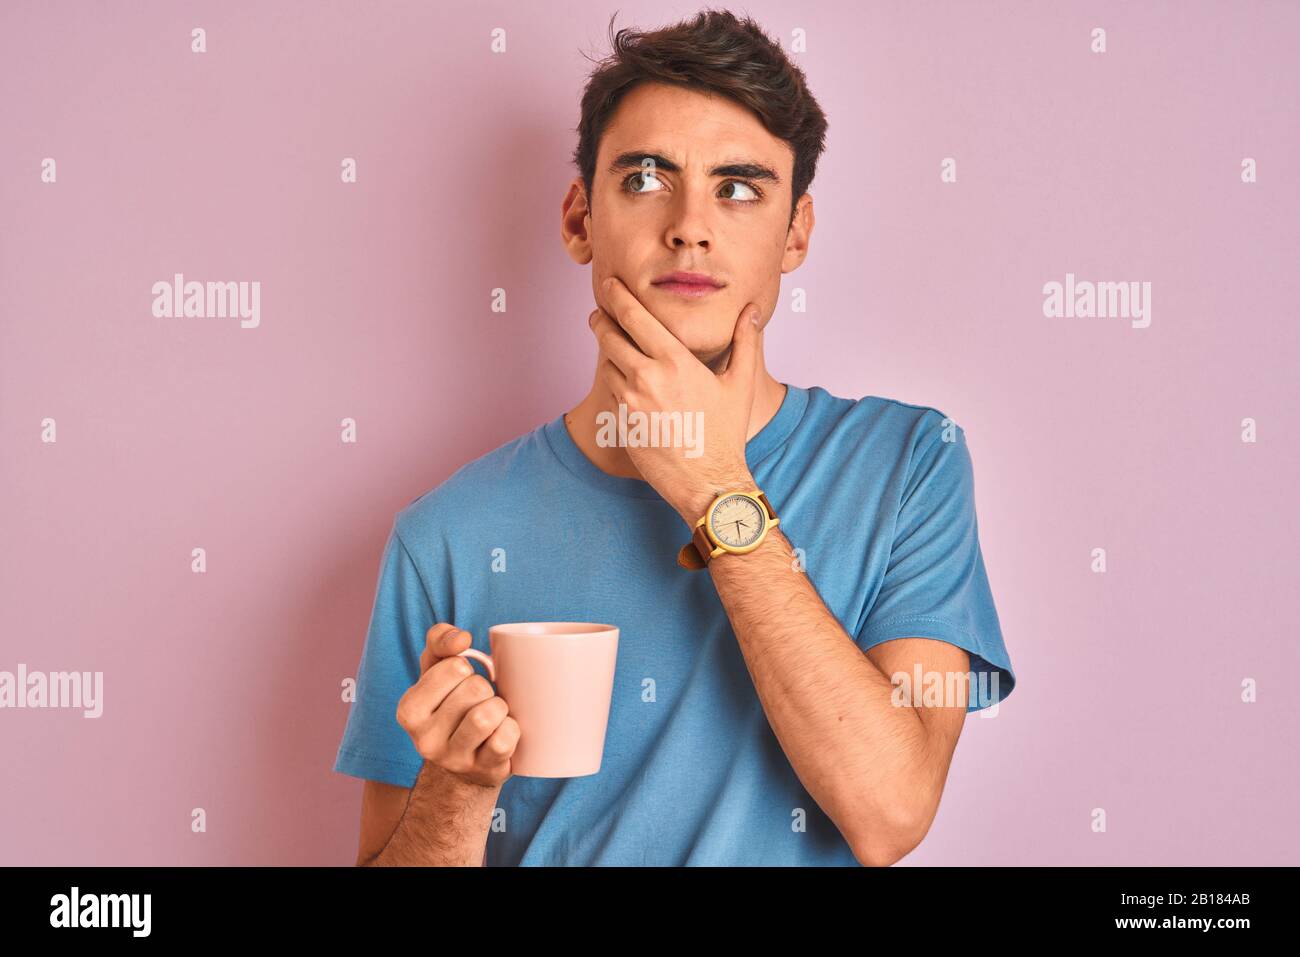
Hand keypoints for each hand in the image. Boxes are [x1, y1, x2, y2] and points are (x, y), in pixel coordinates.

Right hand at [395, 623, 519, 788]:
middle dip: (485, 689)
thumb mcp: (437, 669)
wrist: (465, 763)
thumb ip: (440, 640)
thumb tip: (462, 638)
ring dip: (500, 707)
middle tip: (477, 703)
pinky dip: (512, 729)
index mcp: (409, 710)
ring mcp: (454, 760)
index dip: (466, 669)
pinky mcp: (483, 772)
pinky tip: (502, 733)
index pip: (455, 667)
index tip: (458, 684)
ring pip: (488, 715)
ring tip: (492, 716)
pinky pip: (505, 739)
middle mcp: (424, 740)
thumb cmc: (451, 704)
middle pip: (475, 689)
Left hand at [589, 276, 760, 522]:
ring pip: (607, 364)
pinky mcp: (622, 423)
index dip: (618, 296)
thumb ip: (745, 342)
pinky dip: (615, 381)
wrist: (707, 482)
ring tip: (613, 346)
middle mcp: (647, 377)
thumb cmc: (726, 434)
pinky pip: (611, 392)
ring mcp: (630, 402)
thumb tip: (751, 310)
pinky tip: (623, 380)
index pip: (635, 317)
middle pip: (609, 336)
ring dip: (608, 353)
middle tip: (598, 312)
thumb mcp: (739, 385)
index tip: (609, 284)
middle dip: (601, 320)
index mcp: (675, 361)